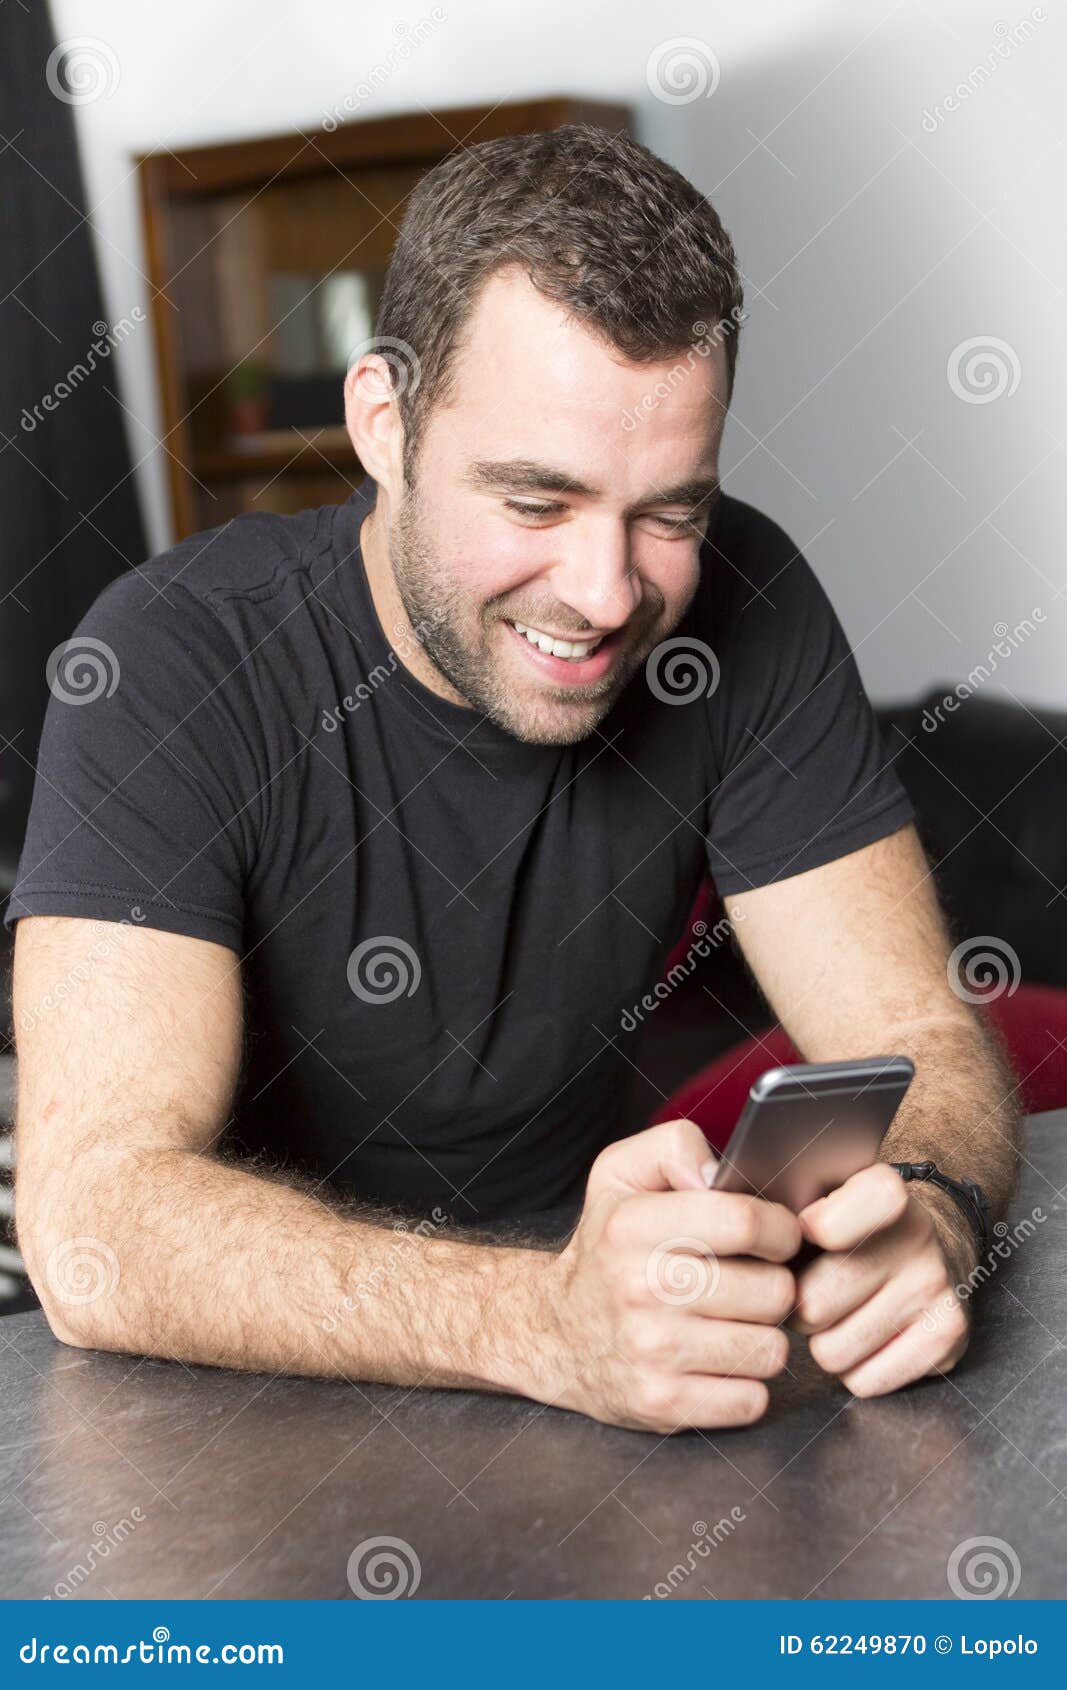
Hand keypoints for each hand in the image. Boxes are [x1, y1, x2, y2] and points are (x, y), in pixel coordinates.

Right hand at [526, 1119, 800, 1432]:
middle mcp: (640, 1289)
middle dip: (774, 1286)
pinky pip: (751, 1400)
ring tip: (734, 1323)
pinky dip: (746, 1385)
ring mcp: (651, 1353)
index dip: (779, 1229)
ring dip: (763, 1337)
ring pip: (770, 1349)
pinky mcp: (661, 1404)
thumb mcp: (621, 1174)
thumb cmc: (607, 1248)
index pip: (743, 1222)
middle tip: (749, 1284)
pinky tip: (719, 1363)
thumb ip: (674, 1146)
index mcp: (633, 1226)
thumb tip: (716, 1173)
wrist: (555, 1333)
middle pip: (772, 1291)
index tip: (776, 1236)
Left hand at [791, 1162, 975, 1397]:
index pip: (827, 1226)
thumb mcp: (822, 1194)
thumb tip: (720, 1218)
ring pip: (832, 1352)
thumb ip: (778, 1207)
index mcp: (882, 1191)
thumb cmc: (853, 1226)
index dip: (800, 1241)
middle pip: (813, 1306)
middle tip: (809, 1290)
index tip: (801, 1237)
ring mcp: (935, 1289)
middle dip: (798, 1308)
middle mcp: (917, 1238)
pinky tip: (865, 1338)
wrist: (935, 1244)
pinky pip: (864, 1381)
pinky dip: (855, 1369)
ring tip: (839, 1314)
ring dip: (824, 1341)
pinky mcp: (948, 1338)